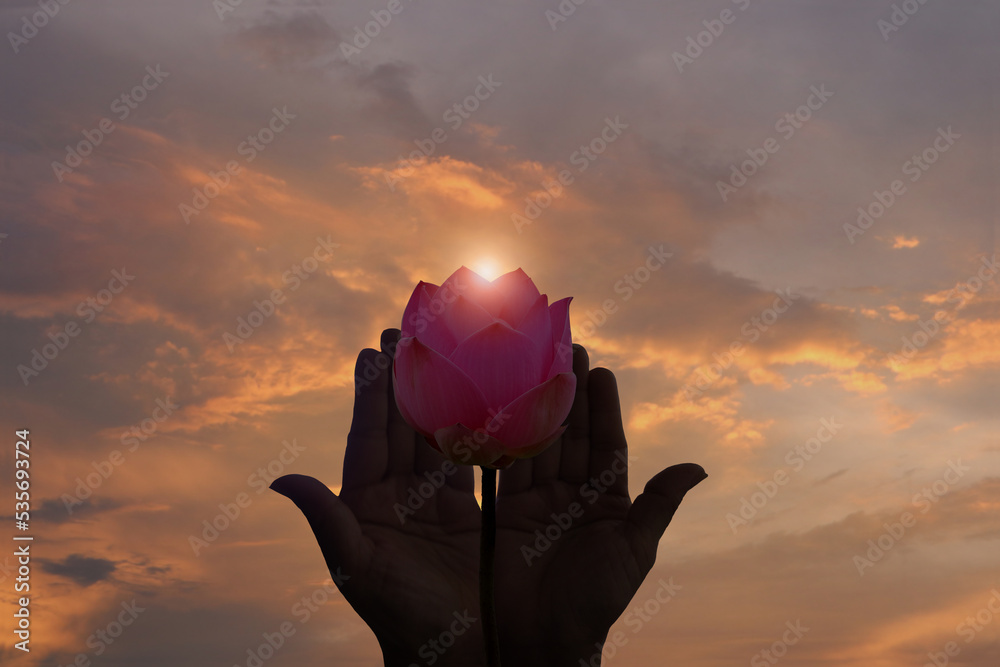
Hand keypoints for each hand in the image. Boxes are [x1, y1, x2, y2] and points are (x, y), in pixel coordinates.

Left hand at [271, 329, 485, 666]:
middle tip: (418, 328)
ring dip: (460, 394)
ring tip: (467, 349)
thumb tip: (282, 479)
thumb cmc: (402, 621)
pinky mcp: (488, 516)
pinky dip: (499, 429)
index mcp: (371, 504)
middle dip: (415, 377)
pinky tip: (508, 397)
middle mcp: (408, 496)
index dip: (371, 393)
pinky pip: (491, 462)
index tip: (373, 348)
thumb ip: (329, 522)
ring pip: (452, 434)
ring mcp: (448, 502)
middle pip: (411, 423)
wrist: (465, 658)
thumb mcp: (360, 570)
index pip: (369, 436)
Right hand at [494, 344, 706, 665]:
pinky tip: (498, 405)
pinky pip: (505, 468)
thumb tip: (698, 466)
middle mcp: (571, 496)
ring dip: (535, 405)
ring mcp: (537, 503)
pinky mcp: (505, 513)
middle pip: (570, 434)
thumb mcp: (633, 552)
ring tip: (532, 364)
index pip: (606, 443)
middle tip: (563, 348)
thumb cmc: (595, 603)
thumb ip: (657, 506)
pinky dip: (502, 438)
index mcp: (606, 502)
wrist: (543, 641)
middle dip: (566, 393)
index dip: (603, 407)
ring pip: (537, 442)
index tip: (600, 369)